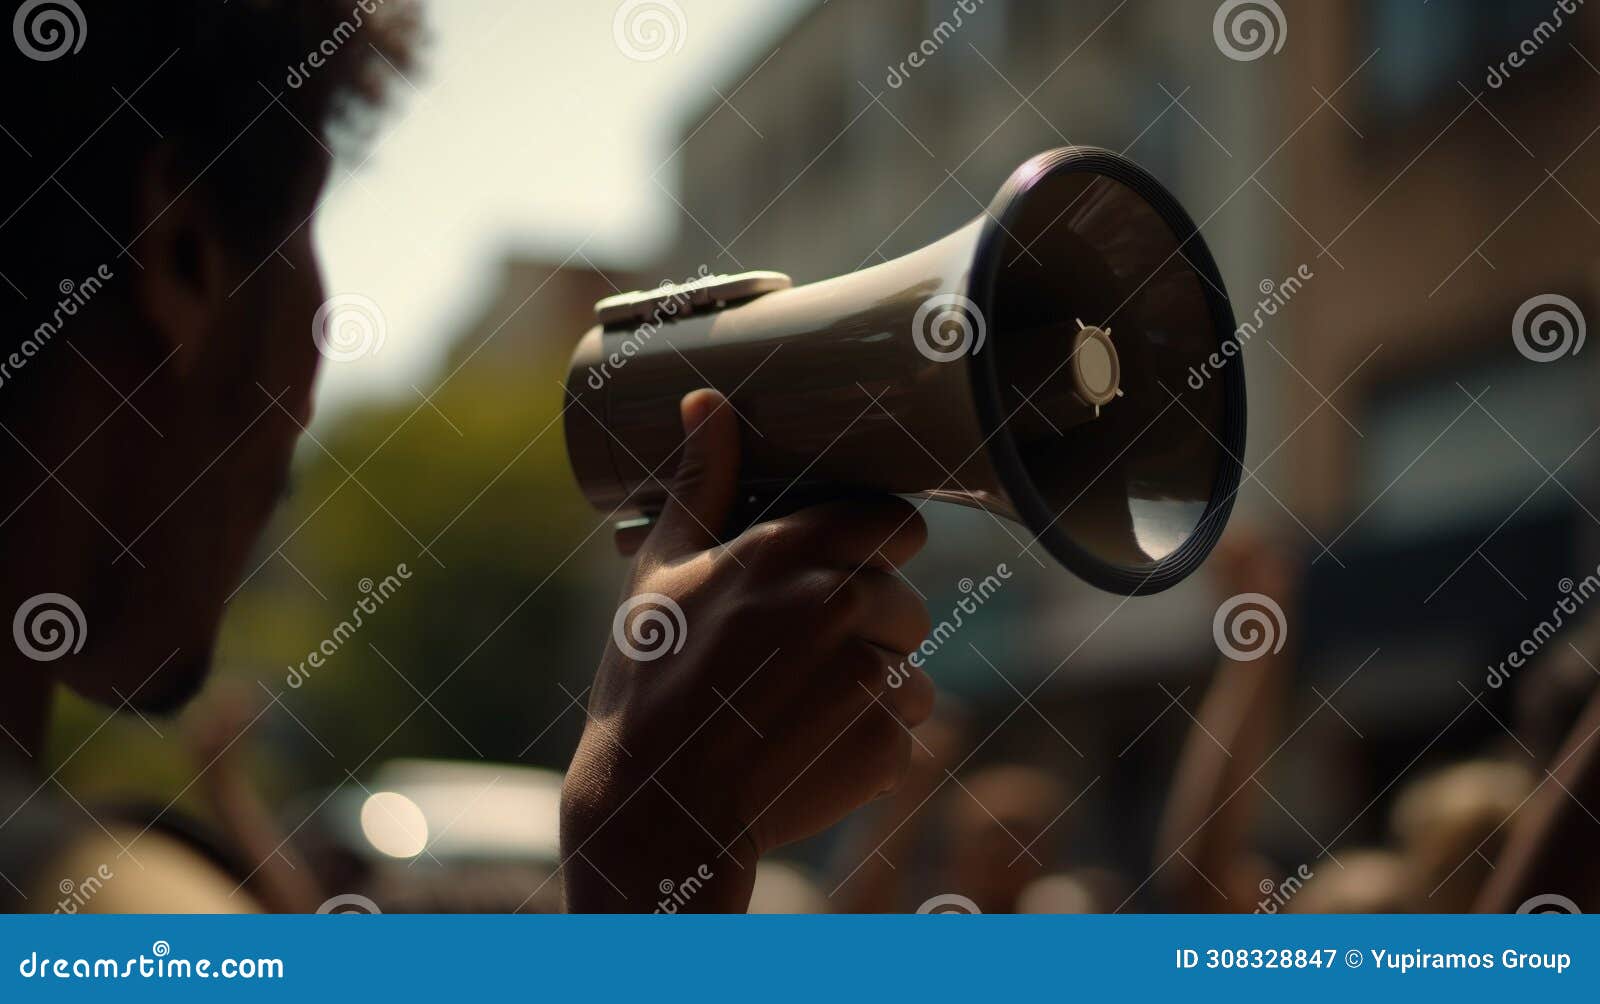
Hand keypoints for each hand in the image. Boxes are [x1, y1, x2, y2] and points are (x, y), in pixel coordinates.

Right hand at [561, 389, 933, 911]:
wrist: (656, 807)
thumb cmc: (649, 682)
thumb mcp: (662, 572)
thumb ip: (701, 484)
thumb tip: (705, 401)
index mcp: (791, 549)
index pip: (896, 523)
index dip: (879, 547)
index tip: (851, 568)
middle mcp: (841, 602)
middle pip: (906, 602)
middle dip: (870, 627)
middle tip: (802, 659)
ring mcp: (870, 677)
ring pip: (913, 671)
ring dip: (876, 689)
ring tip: (802, 711)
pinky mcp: (888, 744)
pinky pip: (907, 731)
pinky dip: (871, 743)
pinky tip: (810, 750)